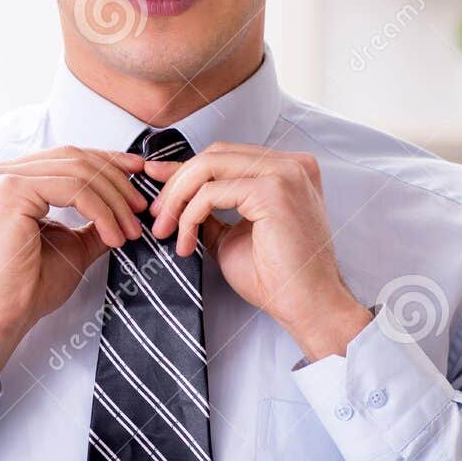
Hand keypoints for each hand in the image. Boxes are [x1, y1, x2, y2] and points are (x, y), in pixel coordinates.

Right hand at [0, 145, 148, 388]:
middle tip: (140, 207)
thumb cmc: (25, 288)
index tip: (137, 174)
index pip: (64, 157)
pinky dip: (101, 211)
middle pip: (73, 158)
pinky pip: (72, 189)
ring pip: (77, 172)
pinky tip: (112, 236)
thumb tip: (127, 208)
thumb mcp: (70, 245)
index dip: (106, 161)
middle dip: (115, 181)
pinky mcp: (9, 192)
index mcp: (5, 180)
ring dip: (113, 201)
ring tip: (129, 230)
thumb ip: (92, 222)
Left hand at [145, 143, 372, 361]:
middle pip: (214, 155)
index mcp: (286, 169)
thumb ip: (207, 205)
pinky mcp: (273, 191)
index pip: (224, 156)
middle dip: (176, 183)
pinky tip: (186, 242)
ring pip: (208, 167)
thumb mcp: (231, 231)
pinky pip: (212, 193)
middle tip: (157, 216)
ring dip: (177, 199)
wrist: (307, 305)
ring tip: (166, 230)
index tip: (154, 183)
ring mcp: (284, 174)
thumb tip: (169, 183)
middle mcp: (290, 164)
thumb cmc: (277, 276)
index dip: (184, 168)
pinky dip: (190, 216)